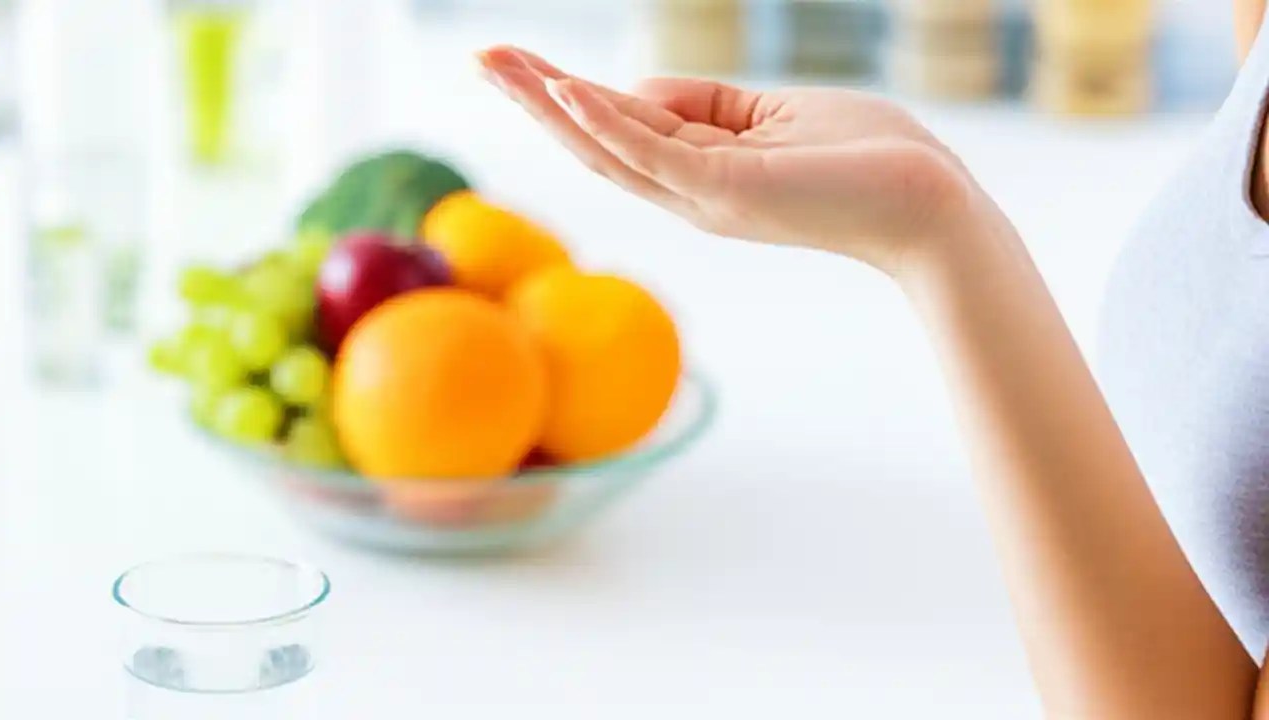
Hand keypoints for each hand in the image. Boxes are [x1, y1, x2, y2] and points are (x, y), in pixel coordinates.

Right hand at [477, 46, 993, 278]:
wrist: (932, 207)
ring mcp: (706, 196)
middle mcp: (691, 192)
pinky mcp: (729, 192)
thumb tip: (638, 92)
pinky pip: (654, 152)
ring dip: (549, 104)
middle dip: (535, 100)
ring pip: (609, 148)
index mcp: (702, 174)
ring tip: (497, 64)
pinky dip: (606, 121)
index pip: (621, 131)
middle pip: (595, 143)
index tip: (524, 64)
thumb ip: (707, 106)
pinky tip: (564, 92)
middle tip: (479, 58)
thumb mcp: (774, 116)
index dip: (569, 98)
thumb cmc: (868, 160)